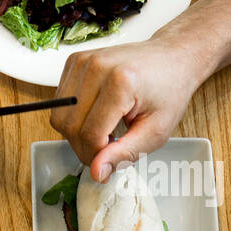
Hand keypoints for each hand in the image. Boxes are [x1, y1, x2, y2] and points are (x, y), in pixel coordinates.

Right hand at [52, 31, 204, 179]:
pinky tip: (96, 115)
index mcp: (120, 82)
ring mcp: (82, 61)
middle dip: (84, 147)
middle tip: (107, 150)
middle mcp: (95, 67)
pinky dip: (74, 116)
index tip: (110, 163)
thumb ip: (124, 153)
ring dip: (77, 133)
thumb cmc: (168, 91)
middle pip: (69, 125)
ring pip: (59, 115)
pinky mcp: (74, 61)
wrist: (171, 57)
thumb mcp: (156, 131)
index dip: (96, 157)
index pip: (90, 134)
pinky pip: (60, 101)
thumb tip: (97, 172)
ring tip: (104, 132)